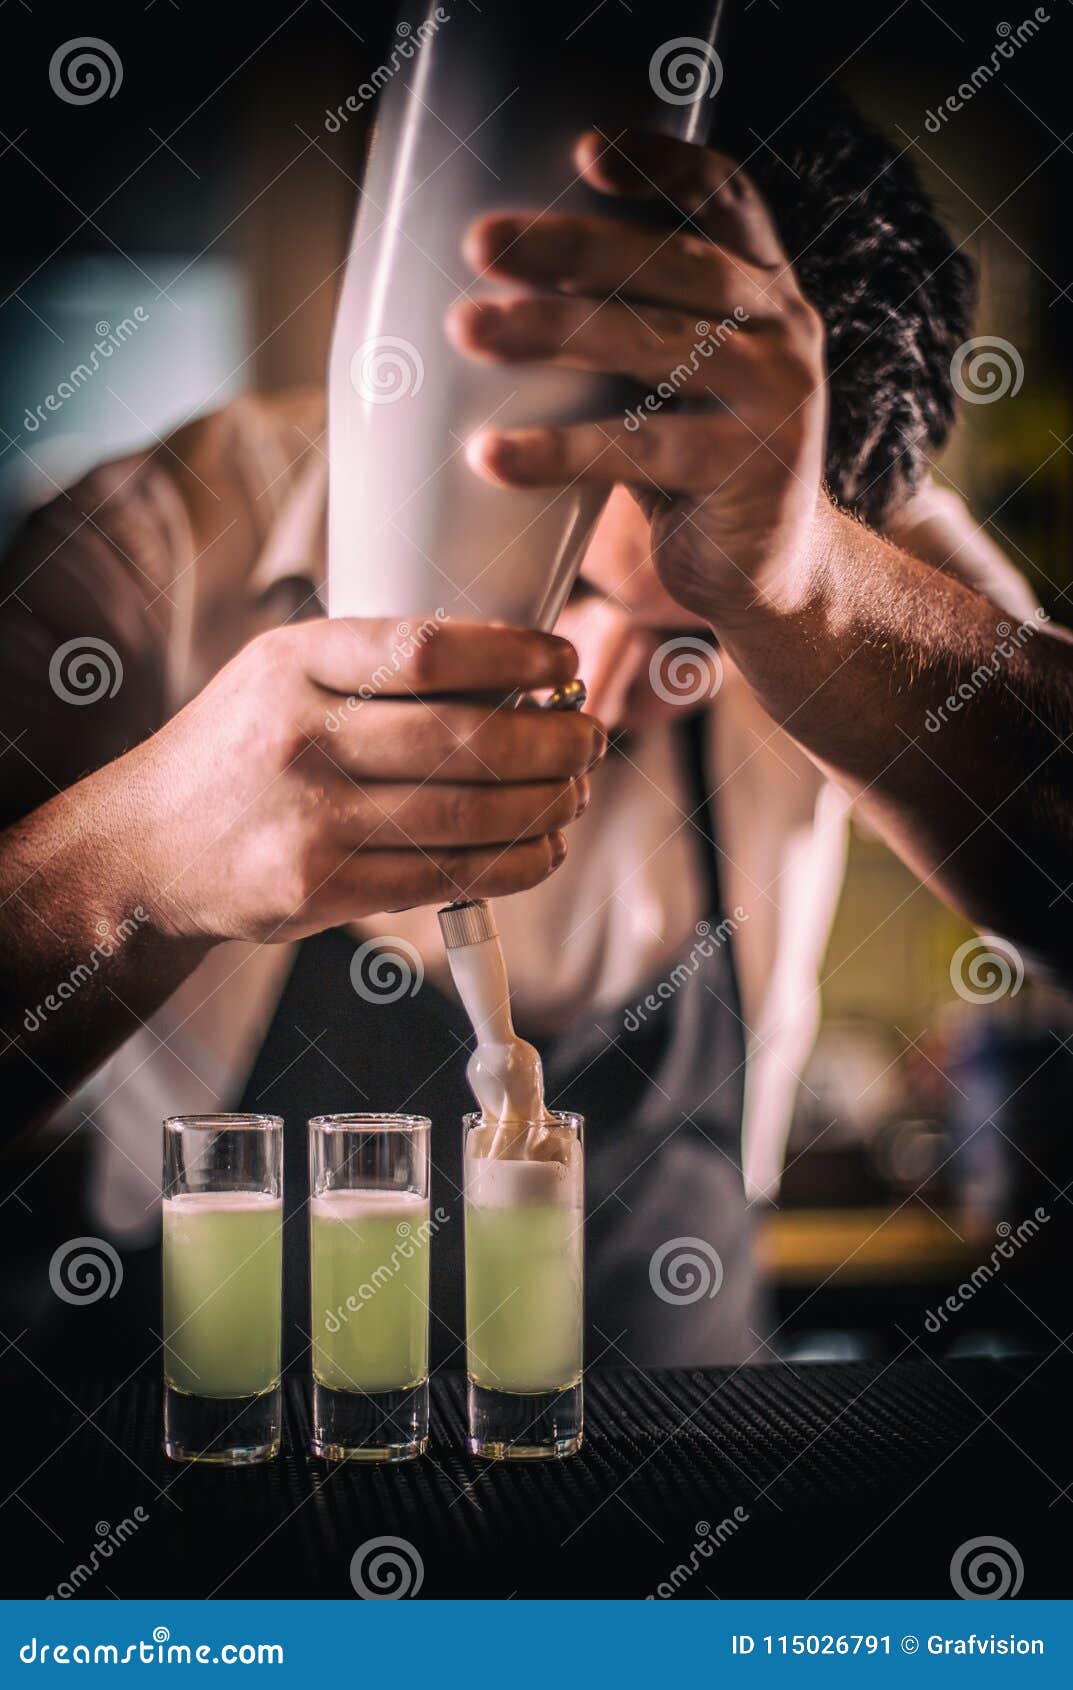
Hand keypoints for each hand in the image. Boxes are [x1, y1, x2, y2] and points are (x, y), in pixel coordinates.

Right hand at [113, 618, 602, 941]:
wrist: (148, 846)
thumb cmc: (237, 749)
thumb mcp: (282, 673)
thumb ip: (373, 668)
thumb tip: (510, 677)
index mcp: (294, 664)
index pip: (428, 650)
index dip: (516, 657)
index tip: (563, 664)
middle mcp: (301, 737)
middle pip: (463, 739)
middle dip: (553, 741)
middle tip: (591, 737)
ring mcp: (311, 820)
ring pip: (466, 816)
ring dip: (545, 805)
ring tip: (575, 793)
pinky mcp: (322, 889)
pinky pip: (444, 878)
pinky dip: (512, 865)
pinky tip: (541, 848)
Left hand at [448, 128, 826, 625]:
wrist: (773, 575)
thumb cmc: (697, 467)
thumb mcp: (674, 385)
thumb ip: (630, 328)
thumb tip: (494, 289)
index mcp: (764, 290)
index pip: (725, 199)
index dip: (661, 164)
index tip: (583, 147)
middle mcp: (783, 328)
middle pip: (675, 265)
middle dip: (572, 247)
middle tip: (482, 242)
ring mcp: (777, 396)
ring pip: (655, 347)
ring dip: (553, 331)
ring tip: (467, 330)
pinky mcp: (753, 470)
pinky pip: (640, 451)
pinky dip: (559, 451)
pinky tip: (490, 454)